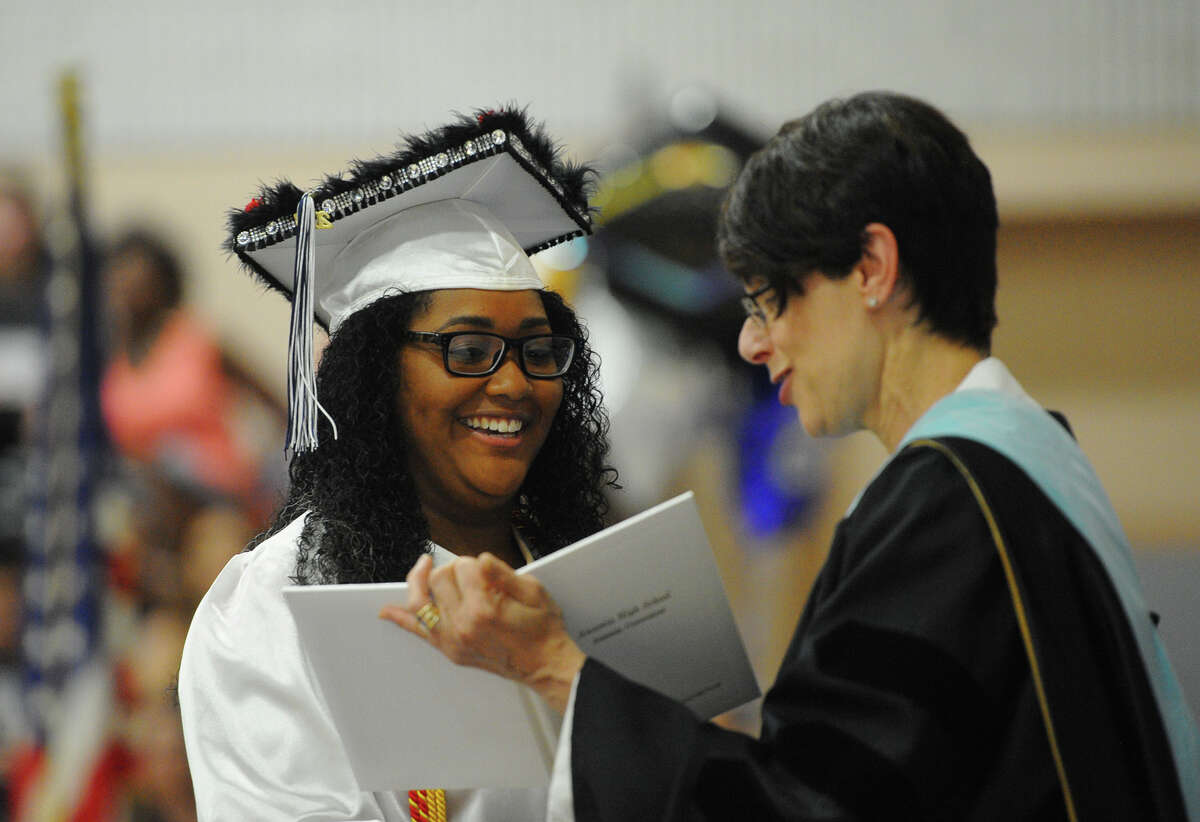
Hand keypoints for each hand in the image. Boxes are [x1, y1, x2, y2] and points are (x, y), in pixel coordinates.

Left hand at [379, 553, 585, 712]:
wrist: (544, 664)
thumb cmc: (542, 628)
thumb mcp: (534, 591)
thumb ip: (503, 572)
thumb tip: (480, 559)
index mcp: (484, 608)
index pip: (463, 566)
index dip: (474, 562)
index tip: (486, 569)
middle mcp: (463, 624)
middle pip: (439, 579)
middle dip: (453, 569)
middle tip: (470, 575)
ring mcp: (453, 639)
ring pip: (420, 601)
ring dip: (420, 581)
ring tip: (423, 568)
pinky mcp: (449, 650)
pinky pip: (418, 631)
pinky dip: (400, 619)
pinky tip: (387, 611)